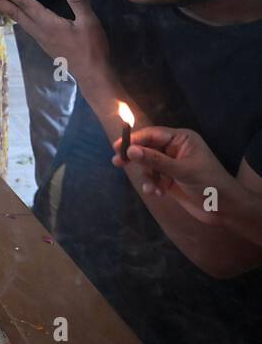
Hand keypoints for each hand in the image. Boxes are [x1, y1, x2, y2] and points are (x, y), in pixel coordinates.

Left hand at [0, 0, 109, 84]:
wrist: (92, 75)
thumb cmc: (91, 48)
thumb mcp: (89, 23)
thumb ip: (79, 2)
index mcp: (48, 25)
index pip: (26, 6)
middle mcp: (40, 32)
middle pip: (16, 15)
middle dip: (0, 4)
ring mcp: (42, 40)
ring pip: (21, 22)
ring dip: (8, 11)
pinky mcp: (47, 45)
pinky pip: (28, 27)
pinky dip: (19, 18)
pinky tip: (22, 17)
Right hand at [122, 126, 236, 223]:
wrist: (225, 209)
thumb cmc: (209, 183)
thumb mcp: (182, 171)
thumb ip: (155, 160)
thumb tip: (130, 150)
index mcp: (182, 139)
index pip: (153, 134)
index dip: (135, 140)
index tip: (118, 146)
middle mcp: (175, 149)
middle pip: (147, 148)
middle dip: (136, 158)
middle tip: (117, 162)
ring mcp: (172, 164)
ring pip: (148, 165)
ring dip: (148, 177)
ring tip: (151, 189)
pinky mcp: (169, 178)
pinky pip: (153, 177)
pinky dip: (152, 185)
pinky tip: (158, 193)